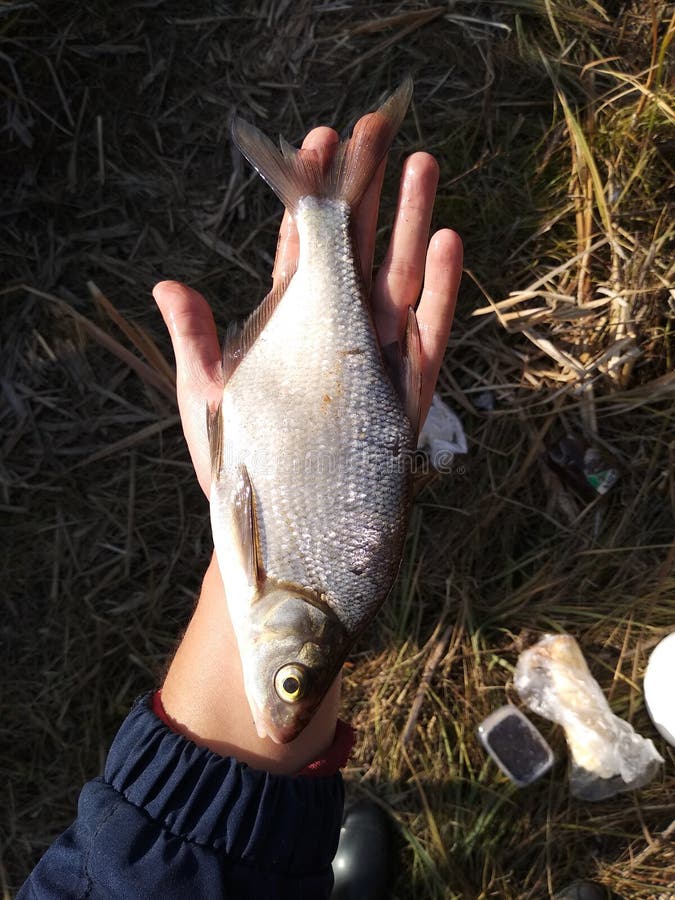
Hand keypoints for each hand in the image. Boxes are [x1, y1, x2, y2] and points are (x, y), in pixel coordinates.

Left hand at [154, 127, 461, 497]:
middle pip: (357, 249)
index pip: (303, 247)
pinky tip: (445, 242)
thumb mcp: (208, 398)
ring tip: (421, 164)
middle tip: (378, 127)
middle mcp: (338, 334)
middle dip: (366, 188)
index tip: (318, 140)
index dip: (311, 195)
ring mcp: (376, 359)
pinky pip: (428, 334)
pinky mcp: (405, 392)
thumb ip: (197, 340)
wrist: (277, 531)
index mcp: (290, 328)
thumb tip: (166, 284)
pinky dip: (438, 290)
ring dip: (410, 223)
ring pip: (398, 280)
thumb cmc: (238, 465)